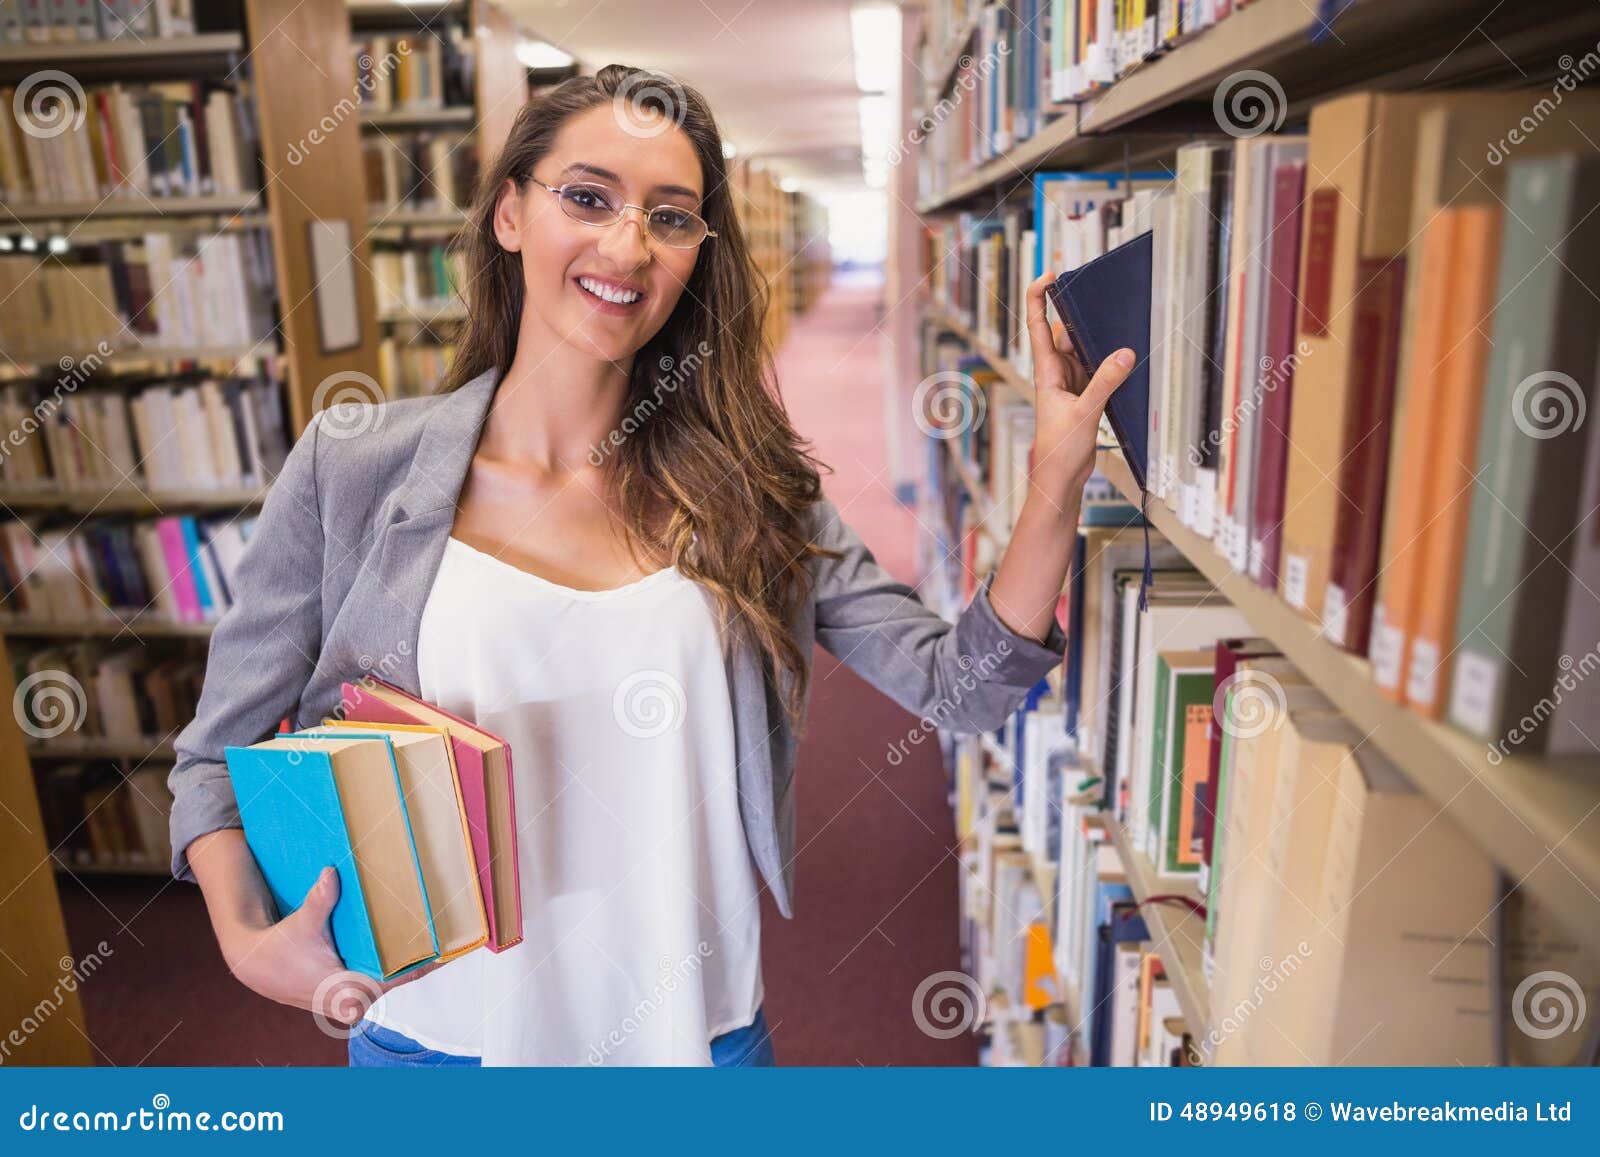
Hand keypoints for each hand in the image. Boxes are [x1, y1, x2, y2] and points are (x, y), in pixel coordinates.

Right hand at [217, 865, 440, 1026]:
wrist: (257, 965)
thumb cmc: (280, 948)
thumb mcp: (300, 924)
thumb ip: (319, 902)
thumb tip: (331, 873)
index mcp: (348, 989)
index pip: (398, 978)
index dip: (425, 964)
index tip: (448, 948)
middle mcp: (356, 998)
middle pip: (402, 976)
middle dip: (426, 955)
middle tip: (452, 927)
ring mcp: (355, 995)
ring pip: (394, 976)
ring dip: (413, 957)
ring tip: (441, 930)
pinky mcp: (352, 988)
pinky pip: (384, 973)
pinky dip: (397, 958)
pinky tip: (414, 939)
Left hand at [1022, 271, 1135, 508]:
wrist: (1060, 478)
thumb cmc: (1059, 450)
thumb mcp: (1085, 414)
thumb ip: (1105, 383)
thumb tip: (1125, 354)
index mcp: (1046, 372)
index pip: (1037, 325)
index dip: (1039, 297)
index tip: (1050, 275)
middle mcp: (1056, 373)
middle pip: (1064, 333)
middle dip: (1077, 313)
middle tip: (1097, 291)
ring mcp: (1070, 384)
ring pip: (1083, 351)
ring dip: (1096, 340)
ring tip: (1116, 321)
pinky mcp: (1084, 396)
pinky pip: (1097, 370)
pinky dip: (1109, 363)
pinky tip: (1123, 357)